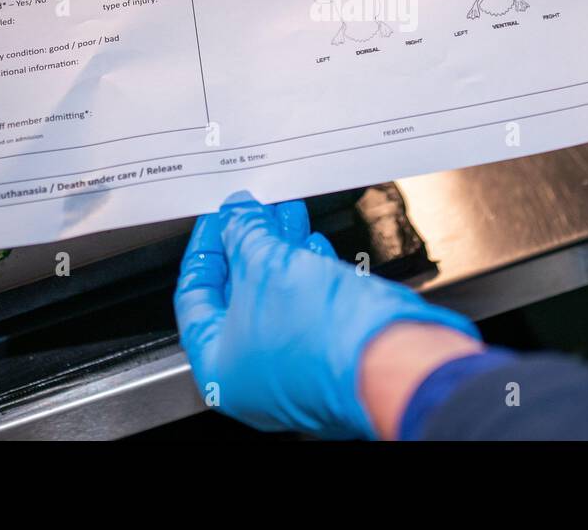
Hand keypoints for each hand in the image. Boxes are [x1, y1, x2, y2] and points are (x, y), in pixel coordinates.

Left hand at [173, 192, 479, 438]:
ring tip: (285, 214)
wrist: (393, 359)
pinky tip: (311, 244)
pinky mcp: (331, 353)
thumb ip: (244, 233)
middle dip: (248, 244)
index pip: (194, 298)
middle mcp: (255, 376)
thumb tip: (237, 216)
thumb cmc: (323, 337)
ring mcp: (296, 367)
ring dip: (280, 249)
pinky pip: (308, 305)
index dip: (205, 250)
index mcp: (220, 369)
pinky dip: (307, 269)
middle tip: (253, 212)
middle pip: (238, 295)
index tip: (218, 221)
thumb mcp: (265, 265)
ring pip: (277, 297)